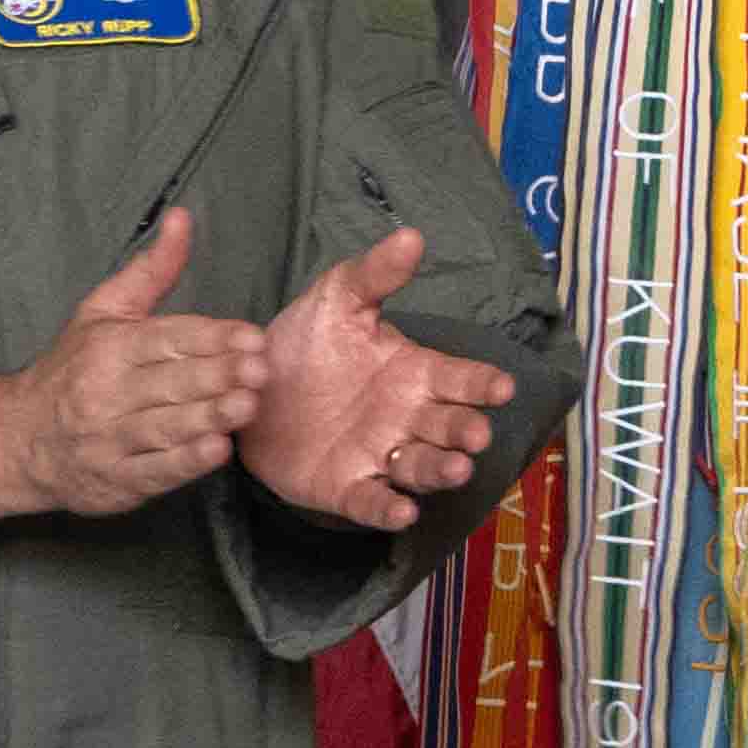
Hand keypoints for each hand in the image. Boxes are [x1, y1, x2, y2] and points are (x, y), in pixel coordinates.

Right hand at [0, 204, 262, 517]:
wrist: (18, 439)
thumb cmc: (72, 370)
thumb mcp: (103, 312)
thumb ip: (152, 271)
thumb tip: (184, 217)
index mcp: (109, 346)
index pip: (166, 338)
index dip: (211, 338)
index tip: (251, 337)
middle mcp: (107, 391)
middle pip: (170, 382)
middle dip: (217, 375)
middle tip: (260, 370)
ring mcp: (110, 439)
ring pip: (165, 426)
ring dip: (208, 416)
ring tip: (247, 406)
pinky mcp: (117, 480)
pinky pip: (155, 470)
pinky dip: (186, 462)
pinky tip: (218, 450)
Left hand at [236, 222, 526, 532]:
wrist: (245, 390)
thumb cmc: (303, 346)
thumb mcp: (333, 301)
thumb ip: (373, 275)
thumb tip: (412, 235)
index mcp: (415, 374)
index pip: (461, 379)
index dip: (483, 384)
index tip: (502, 386)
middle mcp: (408, 419)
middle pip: (450, 427)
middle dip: (466, 431)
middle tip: (474, 434)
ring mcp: (381, 456)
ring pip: (422, 468)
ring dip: (441, 470)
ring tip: (455, 468)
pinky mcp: (347, 488)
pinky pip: (373, 502)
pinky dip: (389, 509)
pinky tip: (401, 512)